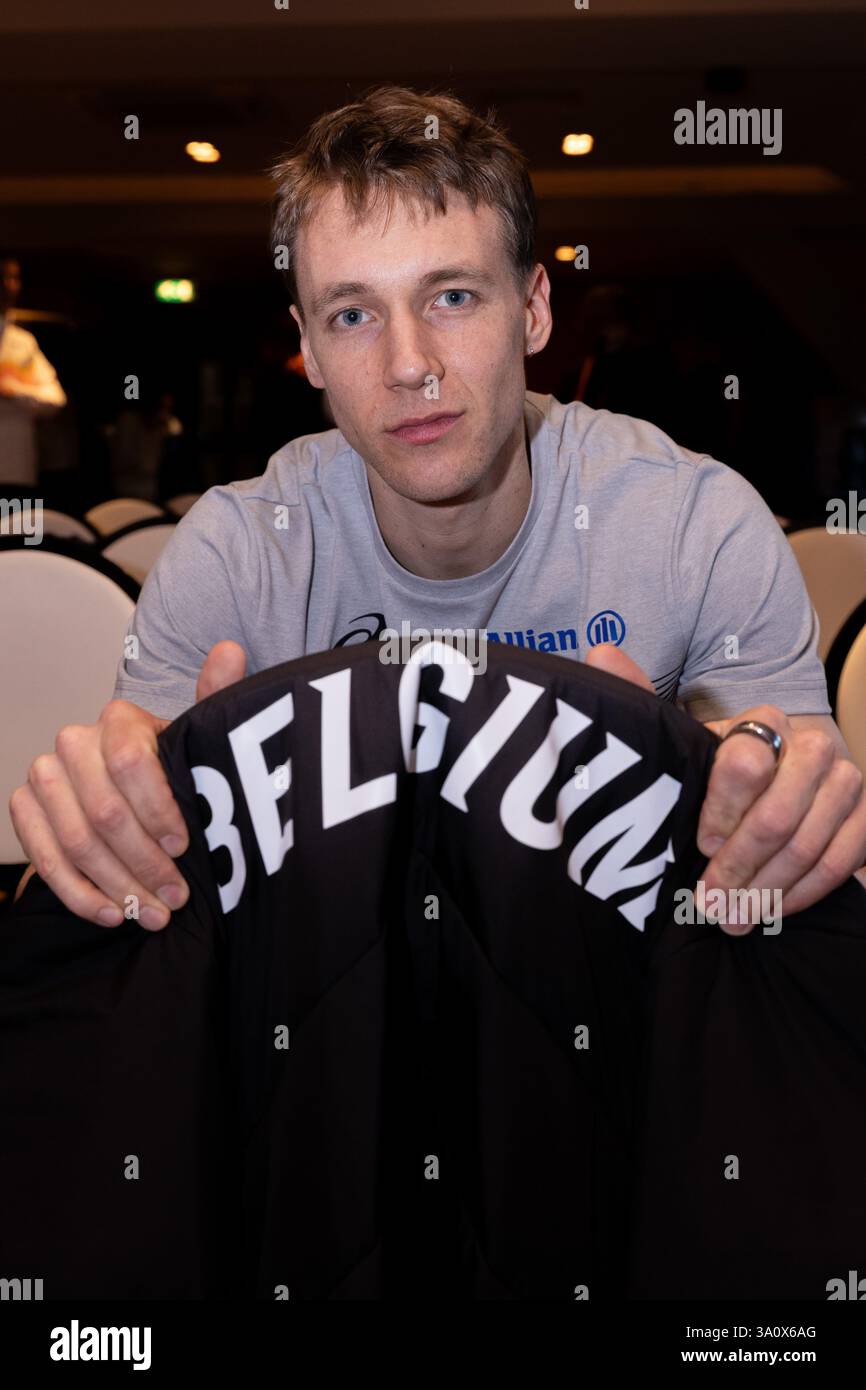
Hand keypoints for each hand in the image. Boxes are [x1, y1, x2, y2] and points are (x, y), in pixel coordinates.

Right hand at [9, 641, 246, 928]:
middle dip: (144, 862)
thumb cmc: (171, 768)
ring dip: (118, 885)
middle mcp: (74, 743)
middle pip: (104, 811)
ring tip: (153, 912)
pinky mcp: (25, 809)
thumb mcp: (197, 739)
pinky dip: (79, 893)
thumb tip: (230, 652)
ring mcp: (44, 777)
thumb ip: (216, 698)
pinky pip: (45, 858)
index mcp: (119, 720)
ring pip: (77, 841)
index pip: (130, 762)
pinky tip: (112, 912)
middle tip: (177, 896)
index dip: (158, 809)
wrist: (127, 791)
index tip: (185, 845)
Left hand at [584, 643, 865, 932]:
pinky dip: (803, 892)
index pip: (744, 764)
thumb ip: (638, 698)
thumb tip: (602, 652)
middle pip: (777, 816)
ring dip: (766, 889)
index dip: (721, 811)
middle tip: (709, 903)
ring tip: (732, 917)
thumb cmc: (711, 775)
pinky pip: (841, 861)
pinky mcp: (865, 815)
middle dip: (739, 867)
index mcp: (760, 723)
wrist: (772, 792)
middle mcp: (810, 746)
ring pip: (808, 844)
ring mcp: (845, 780)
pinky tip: (771, 909)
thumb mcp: (676, 742)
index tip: (700, 846)